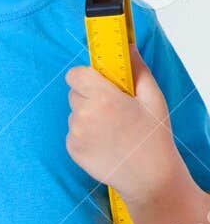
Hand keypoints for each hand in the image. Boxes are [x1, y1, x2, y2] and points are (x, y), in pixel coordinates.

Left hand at [67, 49, 185, 206]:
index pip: (75, 74)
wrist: (148, 176)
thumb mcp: (153, 99)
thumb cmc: (153, 136)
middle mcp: (83, 114)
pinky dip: (85, 134)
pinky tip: (105, 142)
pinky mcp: (71, 148)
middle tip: (113, 109)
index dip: (86, 76)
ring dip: (88, 116)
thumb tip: (127, 47)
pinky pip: (73, 131)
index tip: (99, 83)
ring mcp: (74, 132)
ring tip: (113, 129)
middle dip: (89, 96)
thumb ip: (137, 70)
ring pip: (74, 113)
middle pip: (74, 92)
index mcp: (102, 97)